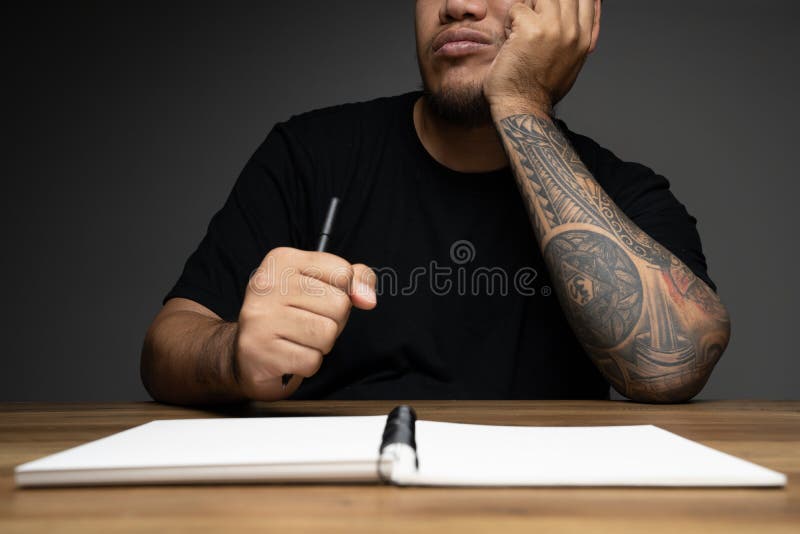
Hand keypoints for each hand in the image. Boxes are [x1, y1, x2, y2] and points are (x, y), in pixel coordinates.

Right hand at [234, 247, 376, 400]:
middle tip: (308, 323)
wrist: (247, 355)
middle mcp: (267, 285)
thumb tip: (367, 298)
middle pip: (339, 305)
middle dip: (333, 321)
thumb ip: (355, 279)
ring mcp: (260, 318)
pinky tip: (290, 355)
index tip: (323, 299)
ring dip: (321, 344)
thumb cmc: (291, 316)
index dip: (344, 292)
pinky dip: (307, 364)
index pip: (342, 272)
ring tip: (299, 339)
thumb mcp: (322, 285)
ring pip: (327, 334)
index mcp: (283, 261)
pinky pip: (311, 361)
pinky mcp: (259, 351)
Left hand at [484, 0, 599, 116]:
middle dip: (543, 2)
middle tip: (531, 19)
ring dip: (527, 9)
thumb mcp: (571, 61)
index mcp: (584, 38)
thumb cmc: (540, 89)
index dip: (568, 0)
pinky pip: (518, 8)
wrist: (523, 107)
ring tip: (521, 31)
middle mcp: (573, 31)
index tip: (548, 8)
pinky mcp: (532, 30)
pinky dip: (510, 23)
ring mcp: (554, 28)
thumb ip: (578, 34)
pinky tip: (512, 42)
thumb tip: (588, 7)